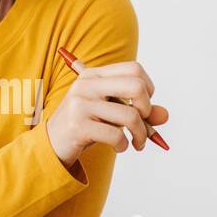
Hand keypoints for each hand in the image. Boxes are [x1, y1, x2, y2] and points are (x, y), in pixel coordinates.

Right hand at [45, 60, 169, 166]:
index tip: (143, 106)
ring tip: (136, 142)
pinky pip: (116, 135)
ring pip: (130, 116)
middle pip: (136, 86)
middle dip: (147, 109)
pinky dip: (124, 145)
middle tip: (144, 123)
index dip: (148, 88)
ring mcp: (80, 104)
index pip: (134, 69)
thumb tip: (164, 115)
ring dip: (140, 134)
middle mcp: (87, 85)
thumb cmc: (85, 125)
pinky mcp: (78, 126)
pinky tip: (119, 147)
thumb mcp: (111, 113)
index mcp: (94, 74)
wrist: (52, 144)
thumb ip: (138, 111)